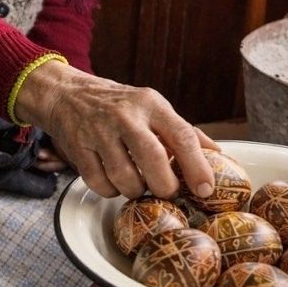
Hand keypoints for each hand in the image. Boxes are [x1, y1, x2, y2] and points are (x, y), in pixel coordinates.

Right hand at [14, 60, 219, 198]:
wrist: (68, 95)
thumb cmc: (120, 106)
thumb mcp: (154, 108)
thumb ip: (184, 132)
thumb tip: (219, 155)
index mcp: (151, 104)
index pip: (181, 135)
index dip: (197, 166)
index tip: (206, 190)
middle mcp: (125, 116)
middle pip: (152, 160)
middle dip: (165, 186)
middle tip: (168, 192)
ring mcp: (98, 132)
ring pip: (125, 179)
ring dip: (135, 191)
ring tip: (138, 183)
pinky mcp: (78, 149)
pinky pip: (101, 185)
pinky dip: (111, 191)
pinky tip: (114, 181)